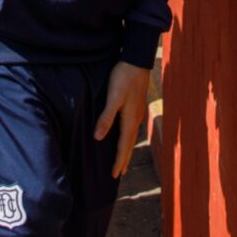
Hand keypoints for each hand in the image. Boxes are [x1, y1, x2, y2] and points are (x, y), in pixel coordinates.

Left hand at [92, 62, 151, 178]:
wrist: (137, 61)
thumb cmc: (123, 78)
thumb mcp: (113, 97)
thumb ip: (106, 117)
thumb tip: (98, 138)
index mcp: (130, 120)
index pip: (123, 146)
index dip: (118, 161)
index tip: (114, 175)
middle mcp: (136, 119)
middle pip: (129, 145)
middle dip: (124, 160)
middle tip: (119, 174)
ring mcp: (138, 113)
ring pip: (132, 137)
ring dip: (127, 150)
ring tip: (123, 160)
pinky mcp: (136, 106)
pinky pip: (132, 129)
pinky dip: (128, 138)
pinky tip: (125, 136)